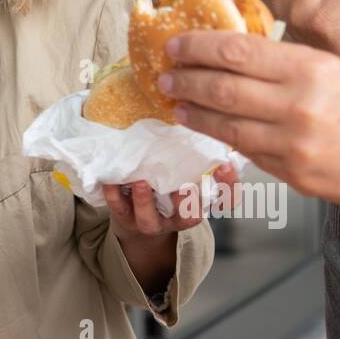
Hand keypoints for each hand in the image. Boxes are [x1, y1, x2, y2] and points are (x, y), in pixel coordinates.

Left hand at [102, 163, 238, 236]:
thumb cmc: (167, 187)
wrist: (137, 218)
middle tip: (183, 182)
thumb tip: (202, 117)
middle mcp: (178, 216)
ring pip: (150, 219)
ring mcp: (151, 221)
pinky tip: (110, 179)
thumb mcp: (185, 174)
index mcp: (199, 203)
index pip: (225, 200)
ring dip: (145, 201)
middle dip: (186, 200)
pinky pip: (119, 210)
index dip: (229, 186)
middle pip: (190, 216)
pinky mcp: (126, 219)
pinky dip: (113, 195)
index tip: (226, 165)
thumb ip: (194, 157)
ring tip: (142, 181)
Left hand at [160, 30, 339, 225]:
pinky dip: (224, 138)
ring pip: (226, 125)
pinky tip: (210, 130)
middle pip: (221, 88)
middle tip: (163, 77)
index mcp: (309, 67)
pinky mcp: (294, 174)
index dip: (197, 48)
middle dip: (185, 81)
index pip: (236, 51)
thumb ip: (286, 64)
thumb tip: (232, 57)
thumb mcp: (334, 67)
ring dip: (194, 114)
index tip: (174, 47)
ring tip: (176, 105)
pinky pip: (247, 153)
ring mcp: (294, 142)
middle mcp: (298, 103)